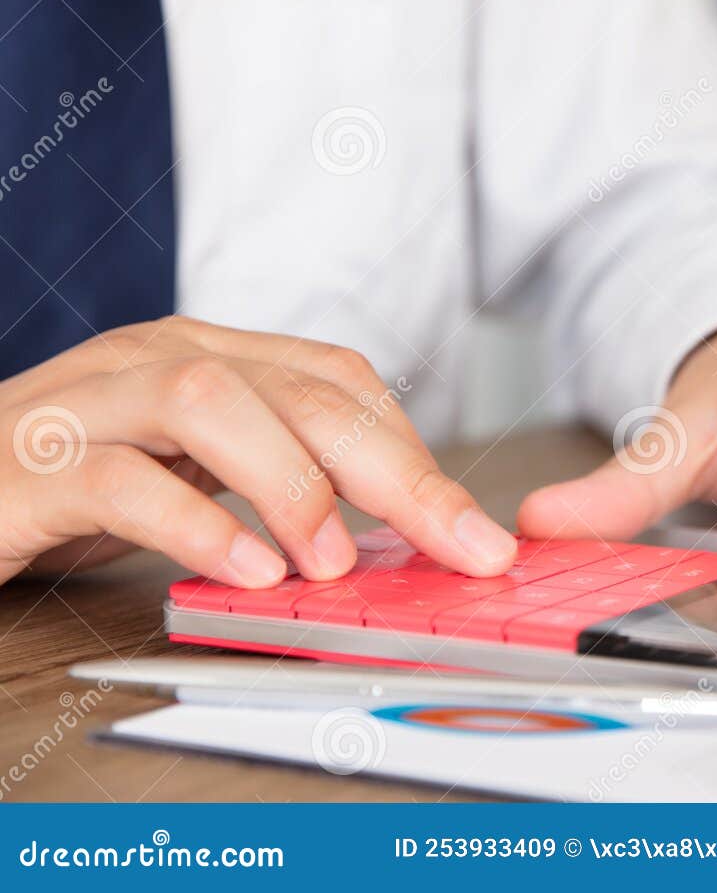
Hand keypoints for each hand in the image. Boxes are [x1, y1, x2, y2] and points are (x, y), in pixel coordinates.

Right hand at [0, 316, 515, 588]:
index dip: (410, 446)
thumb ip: (277, 483)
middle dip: (395, 471)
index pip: (337, 376)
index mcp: (210, 354)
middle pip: (300, 389)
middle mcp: (157, 361)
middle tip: (457, 544)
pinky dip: (195, 525)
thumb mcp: (193, 471)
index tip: (464, 523)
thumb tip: (392, 531)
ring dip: (291, 484)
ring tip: (333, 561)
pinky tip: (247, 570)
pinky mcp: (30, 466)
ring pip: (211, 403)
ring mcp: (92, 405)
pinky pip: (121, 479)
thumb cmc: (70, 483)